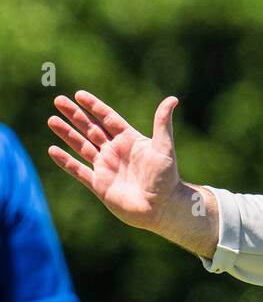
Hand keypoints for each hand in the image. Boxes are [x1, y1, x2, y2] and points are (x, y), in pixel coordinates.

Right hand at [48, 91, 184, 232]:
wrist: (162, 207)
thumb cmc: (166, 177)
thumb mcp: (164, 147)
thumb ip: (163, 123)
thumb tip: (172, 99)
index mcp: (129, 140)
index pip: (108, 118)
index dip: (94, 106)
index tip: (79, 94)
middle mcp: (115, 151)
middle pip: (91, 129)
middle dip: (75, 115)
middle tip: (58, 100)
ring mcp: (106, 167)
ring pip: (81, 146)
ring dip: (66, 134)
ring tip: (52, 120)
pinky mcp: (99, 184)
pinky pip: (78, 170)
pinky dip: (65, 161)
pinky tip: (52, 150)